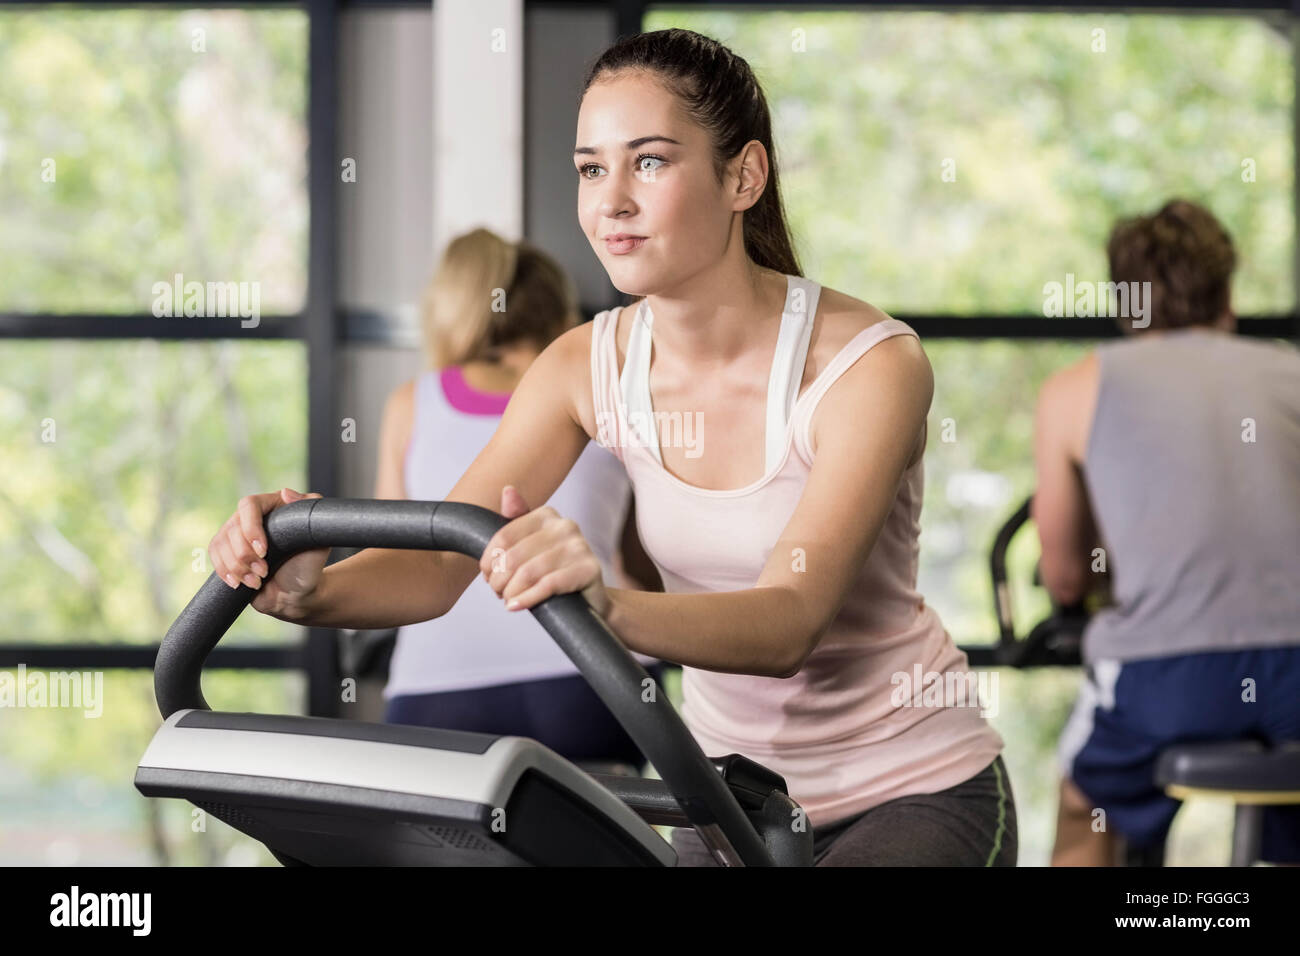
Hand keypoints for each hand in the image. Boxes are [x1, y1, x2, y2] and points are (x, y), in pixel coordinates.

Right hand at [208, 487, 329, 617]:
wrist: (297, 592)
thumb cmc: (309, 564)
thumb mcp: (317, 539)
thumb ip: (309, 512)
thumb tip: (285, 493)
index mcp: (273, 506)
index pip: (249, 505)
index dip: (251, 528)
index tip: (263, 550)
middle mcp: (251, 517)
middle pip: (232, 529)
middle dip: (246, 556)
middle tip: (264, 572)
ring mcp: (236, 534)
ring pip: (220, 544)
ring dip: (237, 567)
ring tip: (256, 581)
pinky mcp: (226, 551)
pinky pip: (214, 556)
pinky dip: (226, 572)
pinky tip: (239, 583)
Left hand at [479, 485, 610, 617]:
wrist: (590, 598)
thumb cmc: (555, 571)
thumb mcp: (532, 545)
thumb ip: (517, 519)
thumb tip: (507, 490)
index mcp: (547, 515)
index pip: (504, 536)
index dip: (489, 560)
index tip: (488, 575)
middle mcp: (565, 525)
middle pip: (514, 556)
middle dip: (499, 579)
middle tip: (498, 592)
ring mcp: (580, 547)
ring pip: (528, 572)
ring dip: (511, 591)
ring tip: (508, 600)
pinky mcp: (589, 570)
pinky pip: (548, 585)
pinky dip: (527, 599)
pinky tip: (516, 606)